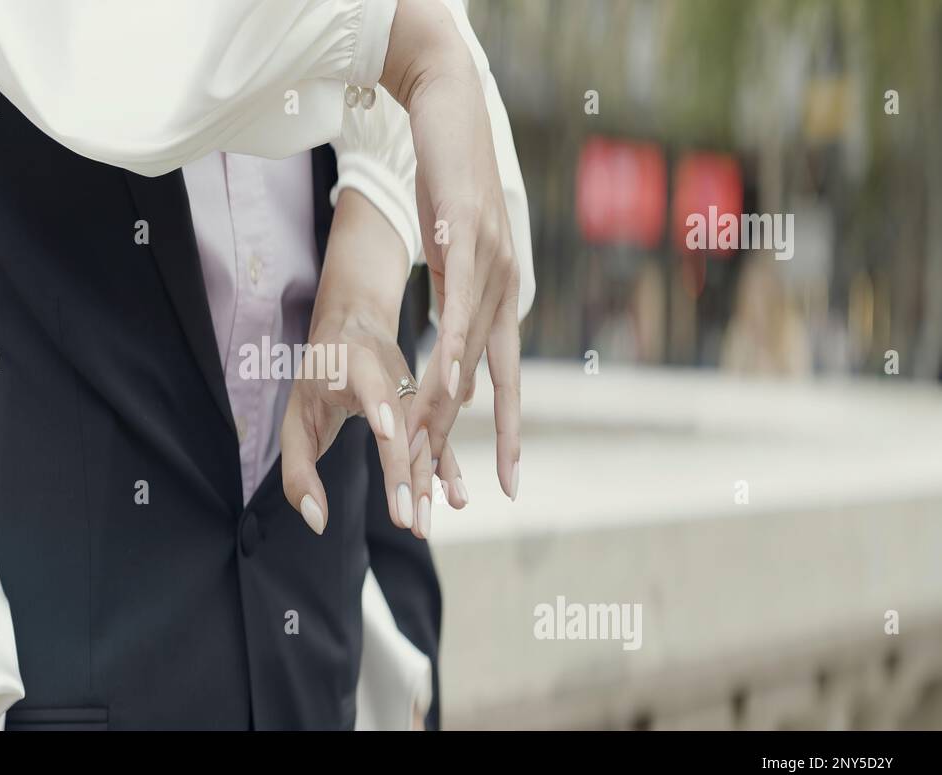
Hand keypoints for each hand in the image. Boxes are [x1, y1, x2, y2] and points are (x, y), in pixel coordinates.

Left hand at [281, 191, 467, 539]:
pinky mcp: (424, 406)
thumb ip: (298, 471)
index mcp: (353, 363)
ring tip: (423, 525)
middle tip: (403, 517)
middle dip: (403, 471)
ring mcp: (412, 389)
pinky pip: (435, 441)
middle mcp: (390, 374)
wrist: (357, 326)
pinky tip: (456, 500)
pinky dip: (445, 472)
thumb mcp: (296, 419)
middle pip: (401, 424)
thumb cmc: (320, 377)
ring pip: (421, 438)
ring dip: (424, 484)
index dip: (378, 404)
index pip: (368, 383)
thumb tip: (317, 522)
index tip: (387, 431)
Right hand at [381, 0, 522, 499]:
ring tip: (430, 459)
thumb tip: (455, 338)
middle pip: (481, 379)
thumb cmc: (449, 180)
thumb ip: (456, 297)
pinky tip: (445, 385)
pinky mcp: (469, 237)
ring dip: (447, 411)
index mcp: (500, 295)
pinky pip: (460, 305)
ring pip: (468, 352)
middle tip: (451, 499)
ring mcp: (492, 262)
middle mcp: (505, 286)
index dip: (511, 434)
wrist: (451, 108)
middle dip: (461, 441)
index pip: (508, 379)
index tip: (511, 486)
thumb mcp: (452, 252)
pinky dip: (453, 350)